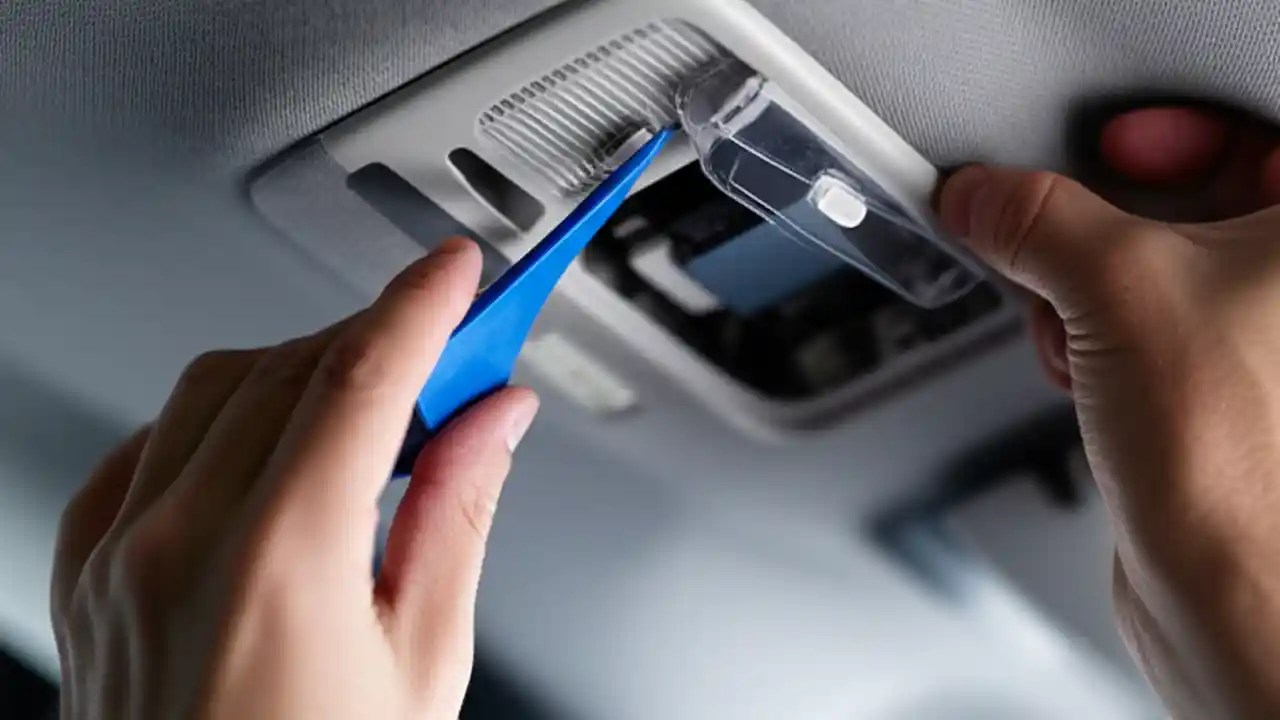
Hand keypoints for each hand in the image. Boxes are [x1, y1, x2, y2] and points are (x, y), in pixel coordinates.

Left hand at [51, 238, 539, 719]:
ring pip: (217, 387)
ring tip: (375, 402)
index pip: (363, 378)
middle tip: (450, 347)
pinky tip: (274, 446)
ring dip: (304, 367)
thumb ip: (456, 515)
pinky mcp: (87, 570)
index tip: (460, 271)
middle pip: (293, 368)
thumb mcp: (422, 662)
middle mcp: (179, 540)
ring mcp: (118, 553)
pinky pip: (154, 442)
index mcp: (280, 561)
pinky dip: (224, 416)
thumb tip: (493, 421)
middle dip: (381, 335)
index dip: (423, 306)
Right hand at [938, 108, 1279, 717]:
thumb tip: (983, 195)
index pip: (1247, 138)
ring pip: (1146, 275)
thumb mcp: (1116, 286)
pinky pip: (1130, 333)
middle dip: (1102, 229)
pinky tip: (1079, 372)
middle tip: (1065, 242)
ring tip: (1073, 328)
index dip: (1174, 130)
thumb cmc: (1241, 464)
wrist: (1229, 599)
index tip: (1111, 149)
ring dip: (1083, 294)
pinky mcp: (1204, 395)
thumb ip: (1036, 218)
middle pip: (1183, 206)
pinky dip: (1087, 343)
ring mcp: (1251, 348)